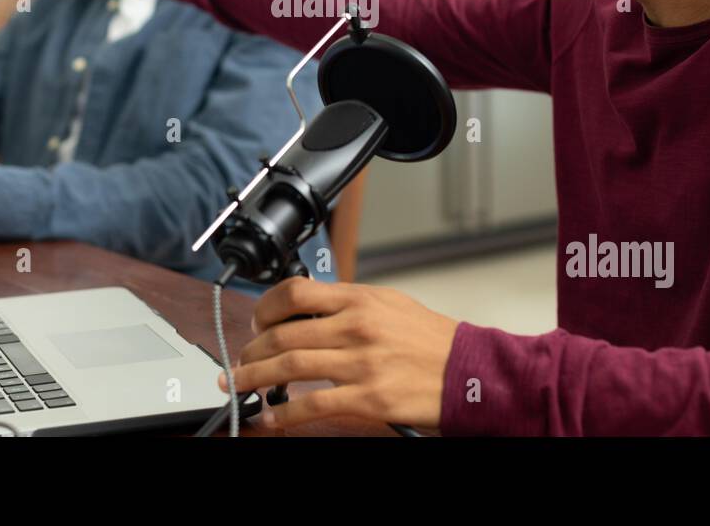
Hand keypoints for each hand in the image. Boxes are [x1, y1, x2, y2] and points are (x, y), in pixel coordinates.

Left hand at [217, 279, 459, 429]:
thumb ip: (348, 304)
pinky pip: (312, 405)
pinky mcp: (367, 397)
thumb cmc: (431, 340)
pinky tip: (270, 416)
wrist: (469, 370)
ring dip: (256, 377)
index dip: (264, 308)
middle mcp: (356, 327)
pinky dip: (284, 412)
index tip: (255, 321)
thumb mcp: (389, 304)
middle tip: (240, 360)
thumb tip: (308, 311)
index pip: (295, 293)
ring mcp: (360, 363)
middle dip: (252, 349)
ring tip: (242, 384)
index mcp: (359, 299)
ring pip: (289, 368)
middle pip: (283, 334)